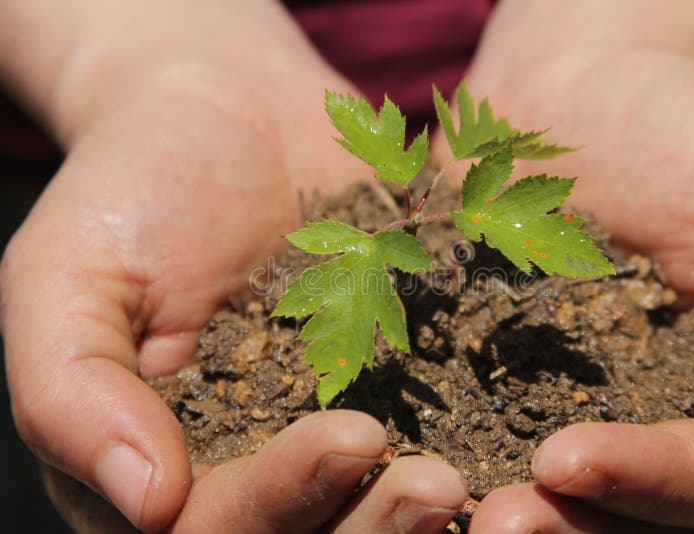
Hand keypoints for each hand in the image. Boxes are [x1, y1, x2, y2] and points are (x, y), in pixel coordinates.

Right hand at [0, 3, 467, 529]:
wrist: (225, 112)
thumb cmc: (132, 189)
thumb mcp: (66, 281)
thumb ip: (73, 396)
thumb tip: (146, 506)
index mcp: (169, 466)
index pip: (219, 527)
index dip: (282, 501)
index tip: (349, 439)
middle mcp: (255, 464)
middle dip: (373, 527)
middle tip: (438, 486)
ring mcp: (332, 423)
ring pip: (377, 507)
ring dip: (424, 512)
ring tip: (476, 478)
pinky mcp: (396, 377)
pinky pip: (438, 428)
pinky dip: (479, 445)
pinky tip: (528, 442)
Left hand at [432, 1, 693, 530]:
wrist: (578, 91)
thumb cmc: (690, 132)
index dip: (658, 478)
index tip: (567, 458)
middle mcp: (664, 415)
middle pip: (640, 512)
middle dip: (574, 523)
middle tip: (498, 521)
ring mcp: (580, 404)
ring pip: (563, 494)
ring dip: (514, 513)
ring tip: (448, 508)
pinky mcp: (504, 380)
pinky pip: (484, 434)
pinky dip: (453, 458)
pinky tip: (401, 470)